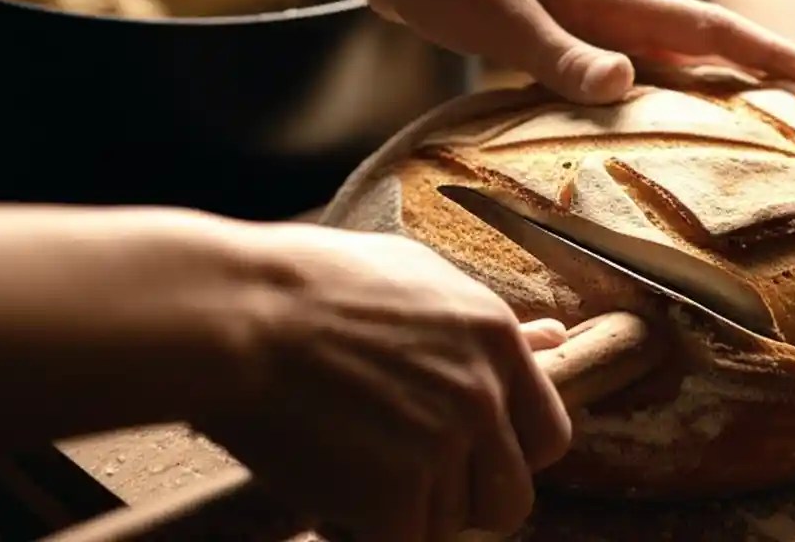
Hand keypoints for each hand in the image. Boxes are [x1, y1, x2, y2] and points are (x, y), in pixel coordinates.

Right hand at [199, 222, 571, 541]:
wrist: (238, 316)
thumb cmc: (311, 286)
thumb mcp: (418, 278)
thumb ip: (487, 322)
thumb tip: (555, 338)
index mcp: (495, 340)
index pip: (549, 436)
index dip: (508, 456)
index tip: (467, 457)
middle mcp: (483, 394)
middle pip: (511, 496)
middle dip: (464, 501)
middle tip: (409, 484)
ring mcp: (444, 444)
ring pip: (452, 524)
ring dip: (406, 515)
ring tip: (354, 475)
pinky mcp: (397, 493)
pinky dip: (364, 534)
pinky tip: (332, 501)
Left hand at [337, 0, 794, 104]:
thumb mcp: (504, 20)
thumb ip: (562, 57)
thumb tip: (626, 86)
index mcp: (609, 0)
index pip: (704, 27)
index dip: (763, 52)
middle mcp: (606, 11)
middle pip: (695, 46)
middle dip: (750, 75)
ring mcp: (581, 23)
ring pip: (657, 61)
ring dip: (699, 89)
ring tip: (735, 129)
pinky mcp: (551, 37)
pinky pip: (614, 73)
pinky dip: (642, 98)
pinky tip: (638, 125)